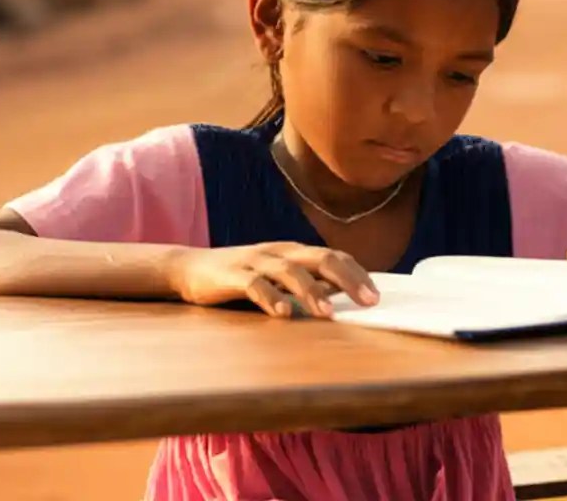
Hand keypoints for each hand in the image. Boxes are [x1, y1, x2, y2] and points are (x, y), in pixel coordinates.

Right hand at [167, 242, 379, 318]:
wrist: (189, 268)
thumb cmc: (240, 277)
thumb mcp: (277, 278)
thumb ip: (306, 285)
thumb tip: (341, 300)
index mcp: (293, 252)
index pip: (334, 257)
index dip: (358, 275)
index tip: (377, 297)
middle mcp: (279, 252)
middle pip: (321, 258)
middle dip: (348, 279)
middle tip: (368, 302)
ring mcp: (255, 261)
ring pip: (290, 271)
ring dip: (312, 292)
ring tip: (328, 313)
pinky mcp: (232, 275)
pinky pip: (255, 284)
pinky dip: (271, 298)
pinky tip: (283, 314)